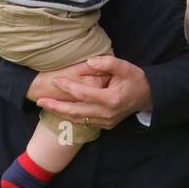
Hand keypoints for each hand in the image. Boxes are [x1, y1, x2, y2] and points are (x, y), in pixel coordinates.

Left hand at [35, 54, 151, 129]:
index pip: (83, 94)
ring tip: (46, 106)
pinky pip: (85, 122)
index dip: (68, 87)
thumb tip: (88, 61)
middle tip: (40, 101)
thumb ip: (107, 63)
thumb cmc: (136, 79)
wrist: (148, 96)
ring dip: (61, 113)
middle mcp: (107, 113)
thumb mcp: (125, 67)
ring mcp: (106, 122)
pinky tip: (62, 111)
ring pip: (78, 119)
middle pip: (76, 111)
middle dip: (56, 106)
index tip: (55, 80)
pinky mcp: (106, 125)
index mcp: (111, 99)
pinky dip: (71, 117)